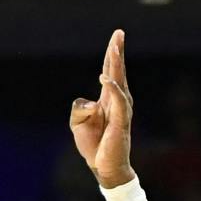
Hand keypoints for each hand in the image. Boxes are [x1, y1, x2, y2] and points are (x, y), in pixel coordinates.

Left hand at [69, 29, 136, 187]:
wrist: (104, 167)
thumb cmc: (93, 145)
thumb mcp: (78, 123)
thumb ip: (79, 108)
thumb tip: (89, 101)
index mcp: (108, 99)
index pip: (111, 71)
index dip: (112, 54)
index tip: (117, 35)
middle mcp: (118, 101)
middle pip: (118, 71)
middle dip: (117, 52)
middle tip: (119, 33)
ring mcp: (122, 110)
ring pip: (119, 82)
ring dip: (116, 65)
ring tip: (114, 48)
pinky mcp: (122, 121)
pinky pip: (118, 100)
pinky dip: (112, 88)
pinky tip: (104, 78)